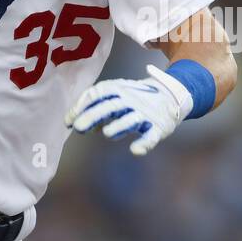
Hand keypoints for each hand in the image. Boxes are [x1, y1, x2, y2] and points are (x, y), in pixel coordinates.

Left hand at [65, 64, 193, 155]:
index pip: (98, 94)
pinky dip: (145, 143)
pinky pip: (151, 135)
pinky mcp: (158, 126)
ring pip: (131, 119)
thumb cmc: (138, 98)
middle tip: (78, 127)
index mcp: (119, 90)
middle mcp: (132, 99)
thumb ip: (98, 109)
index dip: (82, 106)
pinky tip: (135, 150)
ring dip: (119, 126)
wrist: (173, 95)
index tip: (68, 121)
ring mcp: (146, 113)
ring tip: (106, 133)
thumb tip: (77, 123)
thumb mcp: (118, 97)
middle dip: (94, 115)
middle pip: (111, 106)